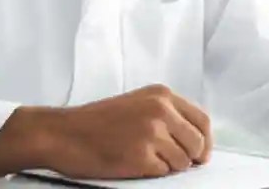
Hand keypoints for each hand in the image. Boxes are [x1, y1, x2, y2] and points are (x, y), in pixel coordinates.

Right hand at [44, 84, 213, 178]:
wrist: (63, 133)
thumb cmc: (95, 122)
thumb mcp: (137, 104)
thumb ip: (166, 115)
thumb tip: (195, 139)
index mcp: (161, 95)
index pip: (202, 120)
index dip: (205, 141)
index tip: (201, 154)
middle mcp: (160, 110)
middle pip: (197, 143)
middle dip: (190, 158)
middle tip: (173, 163)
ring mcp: (152, 133)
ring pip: (182, 162)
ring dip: (167, 167)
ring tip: (143, 158)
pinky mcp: (141, 155)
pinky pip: (162, 173)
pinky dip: (151, 173)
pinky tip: (132, 163)